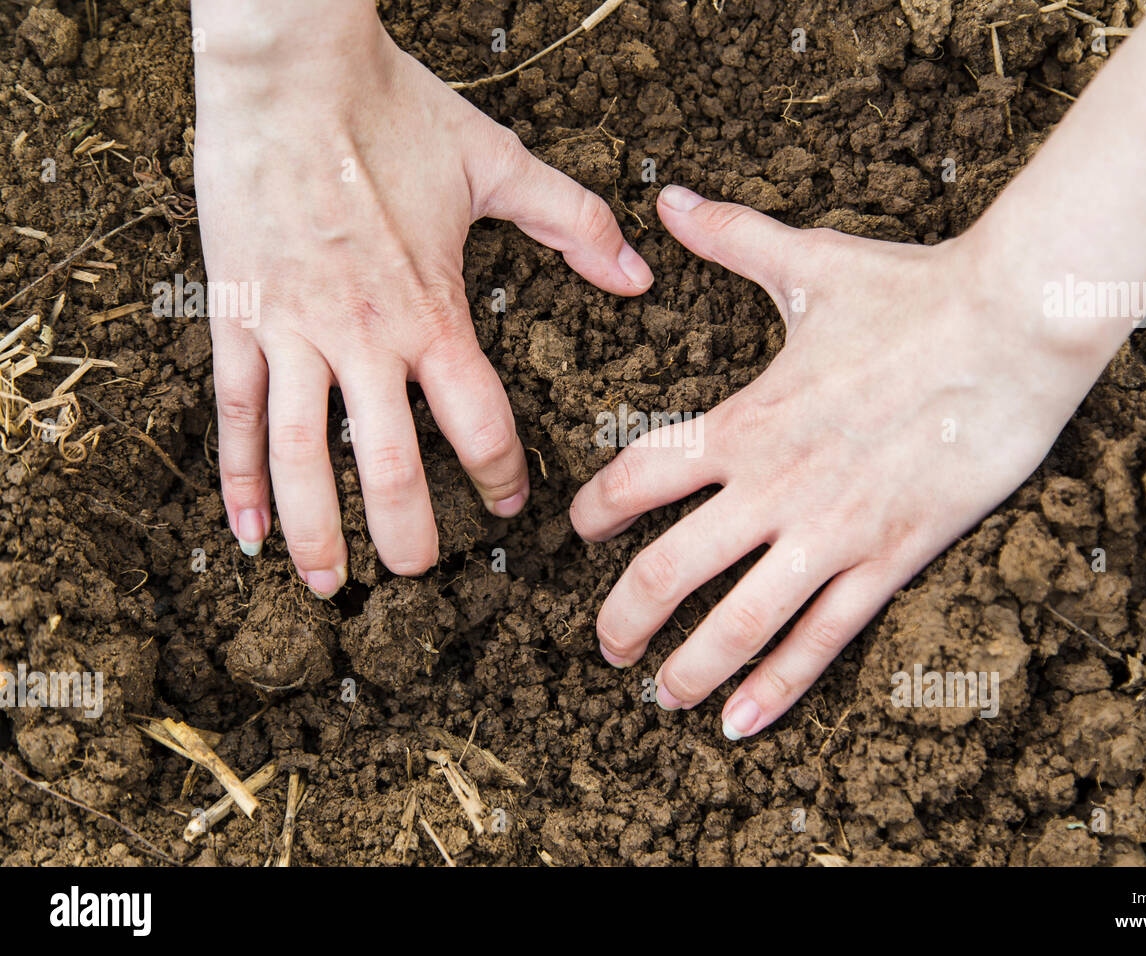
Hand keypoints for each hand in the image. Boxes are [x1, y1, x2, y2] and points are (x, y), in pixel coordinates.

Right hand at [194, 4, 651, 595]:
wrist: (290, 71)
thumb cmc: (396, 112)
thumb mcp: (499, 164)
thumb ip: (576, 223)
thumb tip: (642, 272)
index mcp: (434, 311)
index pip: (478, 424)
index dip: (502, 474)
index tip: (512, 506)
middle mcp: (363, 338)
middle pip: (388, 467)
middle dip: (409, 533)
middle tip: (420, 573)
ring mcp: (292, 332)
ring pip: (302, 458)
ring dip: (319, 530)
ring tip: (330, 585)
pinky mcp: (238, 318)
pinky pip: (235, 413)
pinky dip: (238, 478)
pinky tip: (246, 531)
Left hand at [570, 185, 1102, 738]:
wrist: (1016, 323)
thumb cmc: (912, 291)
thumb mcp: (808, 262)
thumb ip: (728, 237)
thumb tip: (669, 195)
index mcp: (743, 420)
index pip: (636, 480)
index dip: (594, 514)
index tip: (580, 533)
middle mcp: (773, 487)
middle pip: (668, 571)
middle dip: (624, 617)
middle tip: (604, 644)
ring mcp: (831, 531)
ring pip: (739, 623)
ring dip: (688, 668)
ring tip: (659, 699)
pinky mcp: (890, 559)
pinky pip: (822, 639)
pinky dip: (777, 687)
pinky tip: (742, 723)